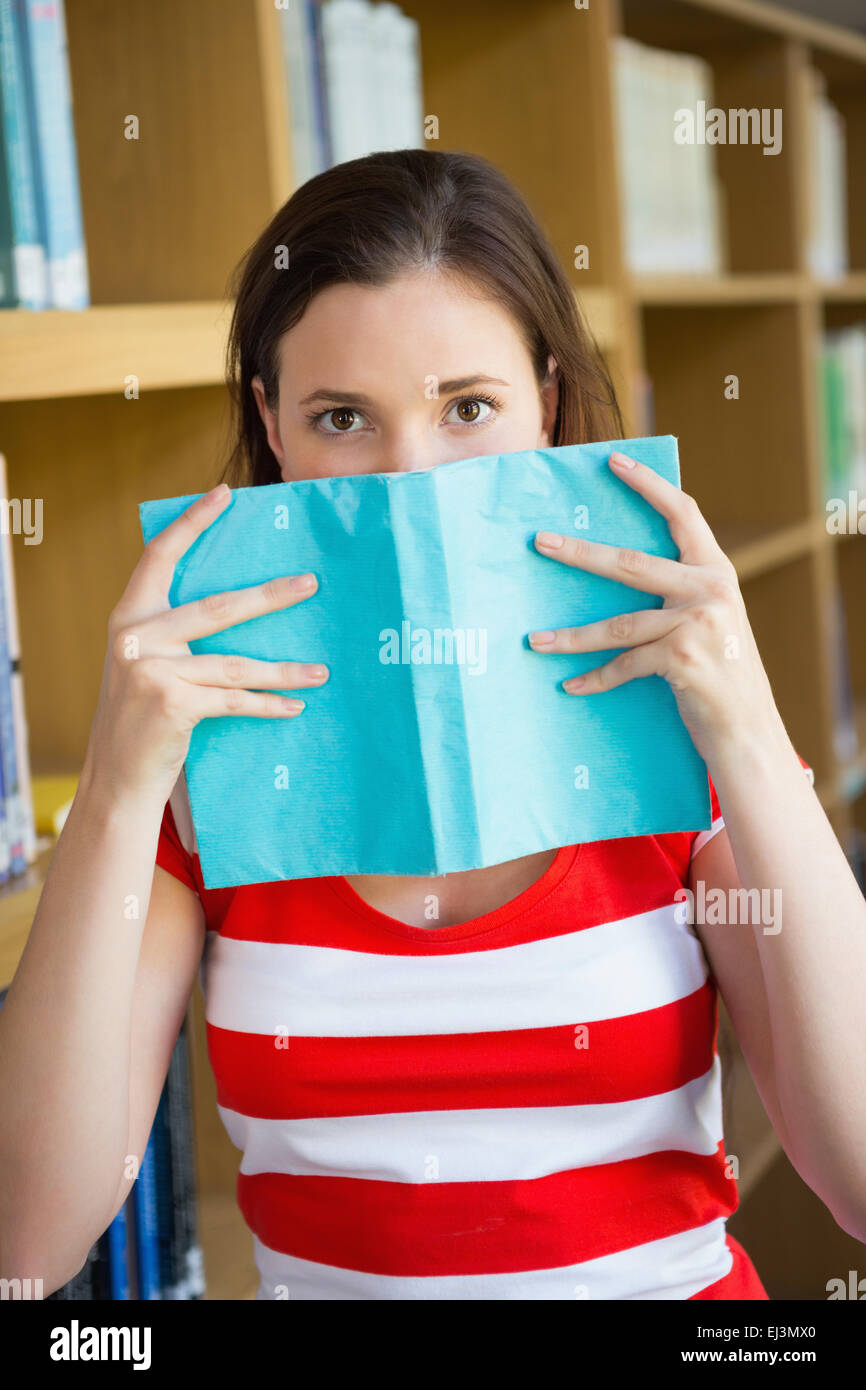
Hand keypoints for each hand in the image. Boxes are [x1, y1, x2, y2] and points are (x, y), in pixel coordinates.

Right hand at [82, 484, 328, 809]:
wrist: (118, 777)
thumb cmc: (142, 719)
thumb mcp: (145, 664)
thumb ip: (174, 634)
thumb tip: (241, 603)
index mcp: (129, 617)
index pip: (159, 556)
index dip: (191, 522)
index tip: (225, 494)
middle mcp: (136, 637)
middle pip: (218, 607)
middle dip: (270, 597)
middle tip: (311, 584)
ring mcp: (152, 670)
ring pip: (236, 664)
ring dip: (284, 671)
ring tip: (321, 672)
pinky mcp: (172, 703)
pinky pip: (234, 700)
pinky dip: (268, 705)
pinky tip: (295, 707)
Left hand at [526, 450, 779, 763]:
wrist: (749, 730)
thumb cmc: (720, 675)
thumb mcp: (711, 622)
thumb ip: (680, 593)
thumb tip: (617, 569)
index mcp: (715, 572)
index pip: (683, 513)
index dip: (648, 485)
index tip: (613, 460)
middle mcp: (710, 590)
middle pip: (631, 563)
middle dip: (579, 553)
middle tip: (539, 541)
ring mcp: (698, 624)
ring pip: (618, 624)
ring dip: (571, 637)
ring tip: (535, 640)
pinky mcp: (682, 659)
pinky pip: (624, 664)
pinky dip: (595, 678)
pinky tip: (570, 686)